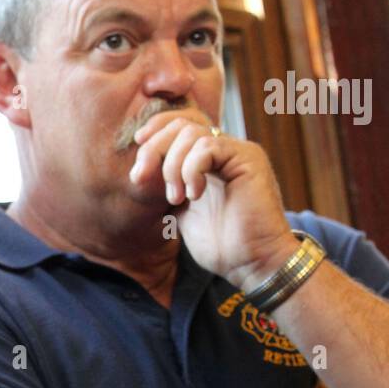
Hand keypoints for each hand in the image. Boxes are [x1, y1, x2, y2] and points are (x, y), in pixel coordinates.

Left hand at [130, 109, 295, 289]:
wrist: (250, 264)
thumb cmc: (221, 243)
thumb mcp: (182, 211)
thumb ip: (168, 187)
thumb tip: (141, 170)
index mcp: (209, 159)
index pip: (180, 123)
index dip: (155, 129)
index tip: (138, 145)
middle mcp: (225, 149)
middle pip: (181, 124)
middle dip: (153, 148)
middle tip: (141, 177)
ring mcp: (238, 152)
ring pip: (191, 133)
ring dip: (172, 166)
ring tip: (176, 197)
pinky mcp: (248, 159)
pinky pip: (208, 147)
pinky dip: (192, 170)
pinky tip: (194, 195)